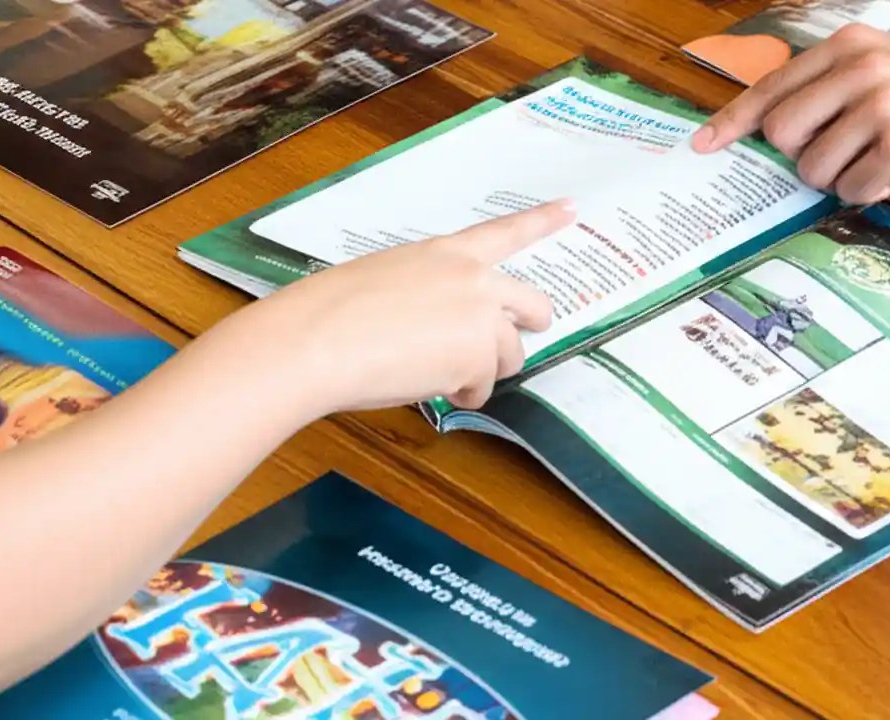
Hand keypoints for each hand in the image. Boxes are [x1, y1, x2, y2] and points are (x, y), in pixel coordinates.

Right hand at [226, 201, 573, 413]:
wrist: (317, 340)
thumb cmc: (333, 311)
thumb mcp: (388, 279)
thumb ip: (429, 293)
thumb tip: (442, 329)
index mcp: (448, 252)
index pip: (506, 231)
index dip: (543, 220)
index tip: (572, 207)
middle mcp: (474, 280)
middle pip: (534, 306)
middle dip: (528, 328)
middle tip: (512, 343)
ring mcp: (480, 319)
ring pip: (510, 357)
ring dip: (483, 371)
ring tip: (438, 373)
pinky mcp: (475, 359)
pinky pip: (481, 388)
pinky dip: (460, 394)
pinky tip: (426, 386)